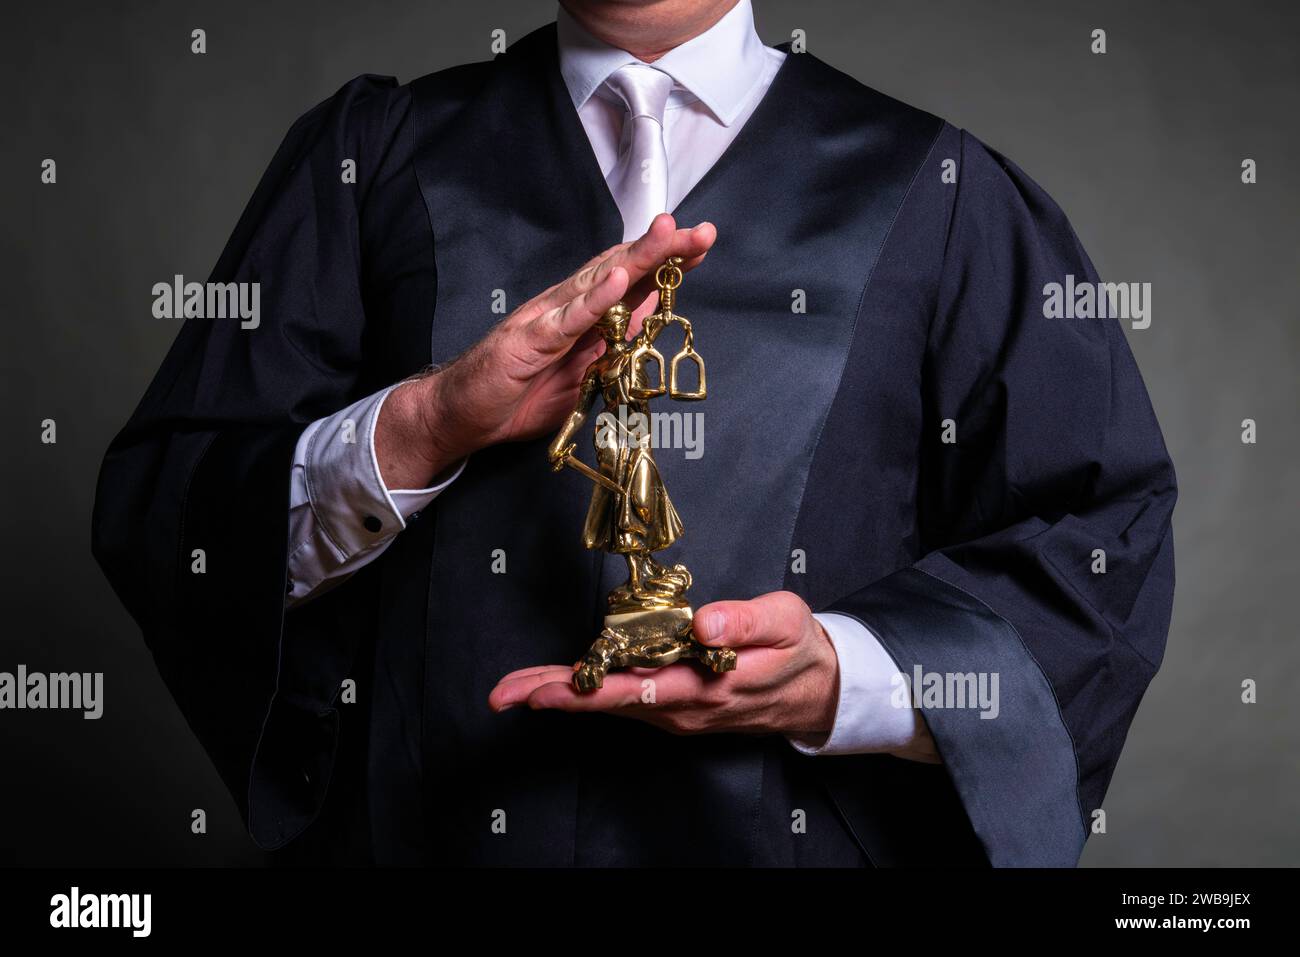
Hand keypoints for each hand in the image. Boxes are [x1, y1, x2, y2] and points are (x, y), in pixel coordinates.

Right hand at [375, 214, 716, 488]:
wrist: (461, 414)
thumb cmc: (516, 394)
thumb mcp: (579, 379)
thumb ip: (609, 353)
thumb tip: (645, 334)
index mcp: (583, 317)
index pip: (631, 281)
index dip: (667, 263)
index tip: (700, 246)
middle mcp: (567, 306)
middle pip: (621, 269)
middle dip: (663, 250)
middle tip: (700, 231)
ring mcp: (547, 319)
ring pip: (598, 282)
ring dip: (636, 259)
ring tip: (667, 236)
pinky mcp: (527, 340)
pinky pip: (566, 319)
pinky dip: (593, 300)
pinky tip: (617, 280)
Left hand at [488, 591, 840, 737]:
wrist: (818, 691)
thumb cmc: (798, 650)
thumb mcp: (786, 623)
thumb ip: (748, 619)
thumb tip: (704, 620)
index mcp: (706, 687)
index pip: (634, 691)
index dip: (584, 692)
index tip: (543, 691)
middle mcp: (682, 709)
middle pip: (607, 704)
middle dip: (553, 696)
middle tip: (503, 693)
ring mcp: (675, 714)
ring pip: (609, 706)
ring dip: (562, 695)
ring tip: (515, 687)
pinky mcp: (672, 708)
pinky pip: (621, 702)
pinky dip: (584, 694)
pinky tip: (557, 685)